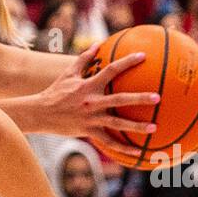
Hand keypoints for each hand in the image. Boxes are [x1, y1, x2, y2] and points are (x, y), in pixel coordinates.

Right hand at [33, 44, 160, 159]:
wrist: (39, 114)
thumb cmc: (55, 92)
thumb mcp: (68, 74)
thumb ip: (84, 59)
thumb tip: (98, 44)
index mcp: (88, 85)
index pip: (111, 71)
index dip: (127, 62)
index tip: (143, 57)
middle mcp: (92, 102)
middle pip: (120, 99)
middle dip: (139, 98)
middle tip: (157, 97)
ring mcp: (91, 118)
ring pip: (117, 124)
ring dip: (136, 126)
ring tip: (153, 127)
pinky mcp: (88, 132)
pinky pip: (108, 142)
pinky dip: (122, 148)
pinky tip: (136, 152)